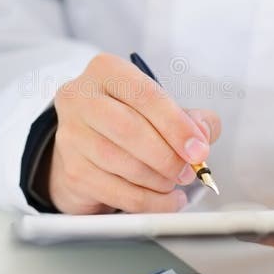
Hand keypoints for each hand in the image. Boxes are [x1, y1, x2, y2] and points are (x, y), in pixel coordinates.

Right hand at [47, 54, 220, 214]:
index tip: (199, 149)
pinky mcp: (72, 170)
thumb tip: (203, 134)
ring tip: (173, 182)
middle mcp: (80, 98)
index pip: (145, 96)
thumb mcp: (162, 108)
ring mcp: (71, 135)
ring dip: (158, 180)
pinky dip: (148, 201)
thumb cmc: (128, 120)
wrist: (87, 146)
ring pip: (121, 163)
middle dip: (167, 155)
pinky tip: (164, 200)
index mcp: (106, 71)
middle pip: (129, 129)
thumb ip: (191, 117)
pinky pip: (116, 191)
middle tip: (188, 171)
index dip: (177, 125)